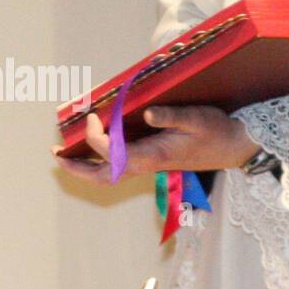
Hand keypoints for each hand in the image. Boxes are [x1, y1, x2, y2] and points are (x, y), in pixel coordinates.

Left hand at [51, 105, 258, 182]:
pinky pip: (118, 168)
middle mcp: (145, 165)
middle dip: (77, 168)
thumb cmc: (215, 132)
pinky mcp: (150, 161)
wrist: (233, 148)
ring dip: (85, 167)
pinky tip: (94, 147)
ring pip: (109, 175)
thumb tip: (148, 113)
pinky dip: (100, 161)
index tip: (91, 115)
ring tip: (65, 154)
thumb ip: (171, 116)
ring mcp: (147, 166)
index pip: (112, 152)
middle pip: (103, 176)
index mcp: (152, 156)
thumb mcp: (196, 118)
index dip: (95, 136)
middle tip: (55, 154)